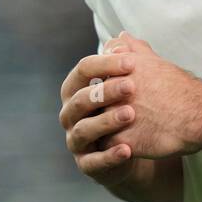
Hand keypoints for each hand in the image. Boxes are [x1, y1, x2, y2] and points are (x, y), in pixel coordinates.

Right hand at [59, 48, 138, 185]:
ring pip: (85, 129)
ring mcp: (75, 140)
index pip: (83, 70)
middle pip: (81, 99)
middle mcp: (69, 114)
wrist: (127, 149)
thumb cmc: (121, 108)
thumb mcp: (124, 85)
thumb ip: (124, 62)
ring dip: (107, 121)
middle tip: (132, 86)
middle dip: (105, 91)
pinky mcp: (86, 164)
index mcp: (75, 89)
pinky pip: (94, 161)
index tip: (132, 61)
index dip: (106, 64)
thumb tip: (123, 36)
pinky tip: (128, 149)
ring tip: (131, 114)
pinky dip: (110, 156)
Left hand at [100, 31, 201, 159]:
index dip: (103, 88)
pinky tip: (130, 142)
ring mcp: (117, 116)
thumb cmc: (180, 88)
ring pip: (96, 123)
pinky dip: (114, 146)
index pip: (93, 78)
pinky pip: (107, 145)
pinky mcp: (123, 140)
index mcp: (118, 70)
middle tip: (127, 114)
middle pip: (93, 101)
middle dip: (102, 108)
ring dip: (106, 127)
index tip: (119, 95)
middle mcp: (113, 91)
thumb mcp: (155, 62)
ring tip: (127, 129)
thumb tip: (121, 35)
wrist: (201, 114)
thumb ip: (133, 49)